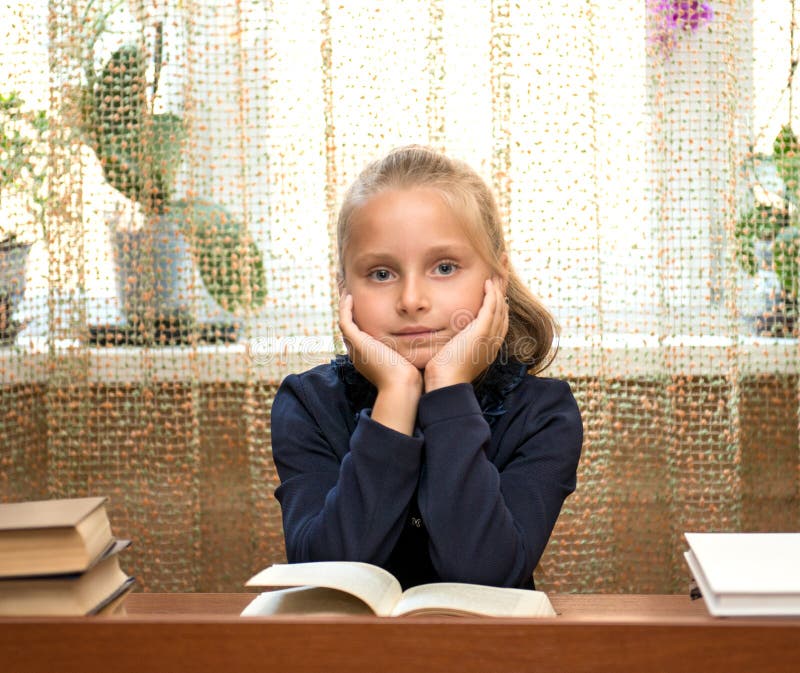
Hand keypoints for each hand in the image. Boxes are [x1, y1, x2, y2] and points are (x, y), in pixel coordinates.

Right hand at [338, 293, 421, 434]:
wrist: (403, 386)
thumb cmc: (411, 377)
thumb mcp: (409, 358)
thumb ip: (412, 347)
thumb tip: (428, 338)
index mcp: (369, 357)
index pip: (361, 335)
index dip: (363, 319)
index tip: (370, 305)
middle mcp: (359, 353)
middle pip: (350, 328)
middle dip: (351, 311)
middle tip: (353, 295)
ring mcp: (355, 348)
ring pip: (344, 323)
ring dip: (345, 307)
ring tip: (348, 292)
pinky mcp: (356, 343)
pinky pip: (344, 321)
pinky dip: (345, 308)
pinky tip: (350, 296)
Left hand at [423, 278, 507, 391]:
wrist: (446, 385)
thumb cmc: (444, 374)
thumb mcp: (452, 355)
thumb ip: (454, 344)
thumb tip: (446, 338)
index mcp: (489, 345)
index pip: (499, 318)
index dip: (499, 300)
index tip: (495, 286)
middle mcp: (494, 340)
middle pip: (504, 308)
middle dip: (504, 288)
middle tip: (504, 269)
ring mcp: (490, 336)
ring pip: (500, 305)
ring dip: (501, 285)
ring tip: (501, 268)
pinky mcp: (482, 332)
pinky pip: (491, 307)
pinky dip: (491, 293)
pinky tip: (488, 282)